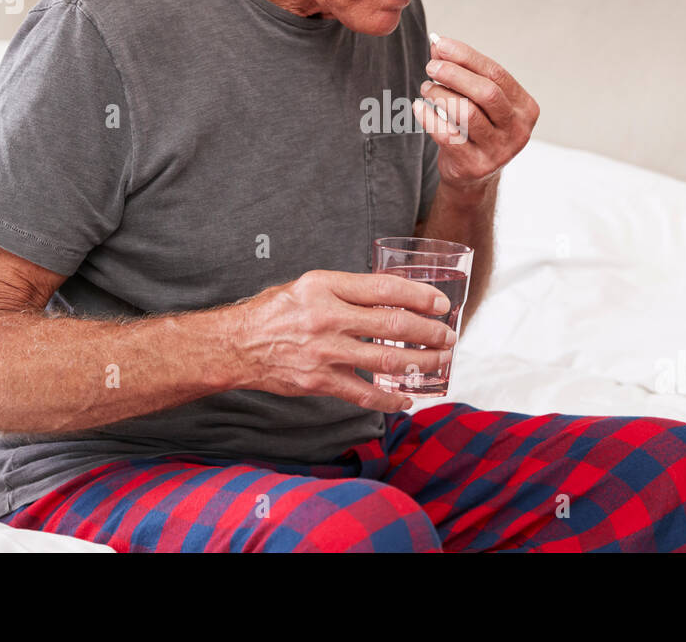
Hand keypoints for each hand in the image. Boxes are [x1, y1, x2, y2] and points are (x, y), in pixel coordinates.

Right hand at [228, 269, 457, 412]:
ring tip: (439, 362)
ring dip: (420, 362)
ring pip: (386, 359)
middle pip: (393, 324)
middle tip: (447, 336)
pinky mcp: (320, 381)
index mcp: (325, 286)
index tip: (440, 303)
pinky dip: (390, 398)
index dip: (420, 296)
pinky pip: (365, 393)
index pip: (384, 288)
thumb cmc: (276, 312)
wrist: (237, 345)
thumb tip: (392, 297)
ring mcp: (325, 351)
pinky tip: (406, 398)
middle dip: (429, 332)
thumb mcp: (310, 287)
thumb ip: (348, 291)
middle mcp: (327, 317)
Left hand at [413, 36, 539, 191]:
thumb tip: (438, 45)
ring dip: (441, 95)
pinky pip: (448, 136)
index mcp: (525, 108)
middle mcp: (518, 130)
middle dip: (454, 75)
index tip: (440, 45)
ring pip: (467, 114)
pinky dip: (429, 118)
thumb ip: (463, 73)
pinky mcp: (476, 166)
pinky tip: (419, 108)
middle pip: (486, 92)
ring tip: (426, 88)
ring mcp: (499, 151)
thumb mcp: (477, 101)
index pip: (496, 73)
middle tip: (431, 67)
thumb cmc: (477, 129)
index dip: (466, 56)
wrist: (473, 175)